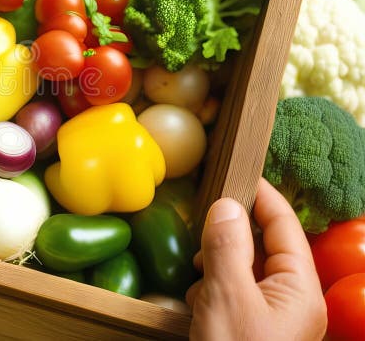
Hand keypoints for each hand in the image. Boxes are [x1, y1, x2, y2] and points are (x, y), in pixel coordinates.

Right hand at [187, 178, 326, 340]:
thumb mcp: (226, 295)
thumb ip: (226, 246)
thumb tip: (226, 205)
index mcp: (300, 290)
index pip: (285, 225)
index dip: (262, 196)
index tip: (238, 174)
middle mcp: (293, 301)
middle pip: (263, 247)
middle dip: (230, 237)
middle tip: (202, 229)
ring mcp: (273, 317)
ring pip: (245, 271)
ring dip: (217, 267)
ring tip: (198, 275)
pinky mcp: (252, 329)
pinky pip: (234, 294)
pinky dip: (213, 291)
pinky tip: (198, 302)